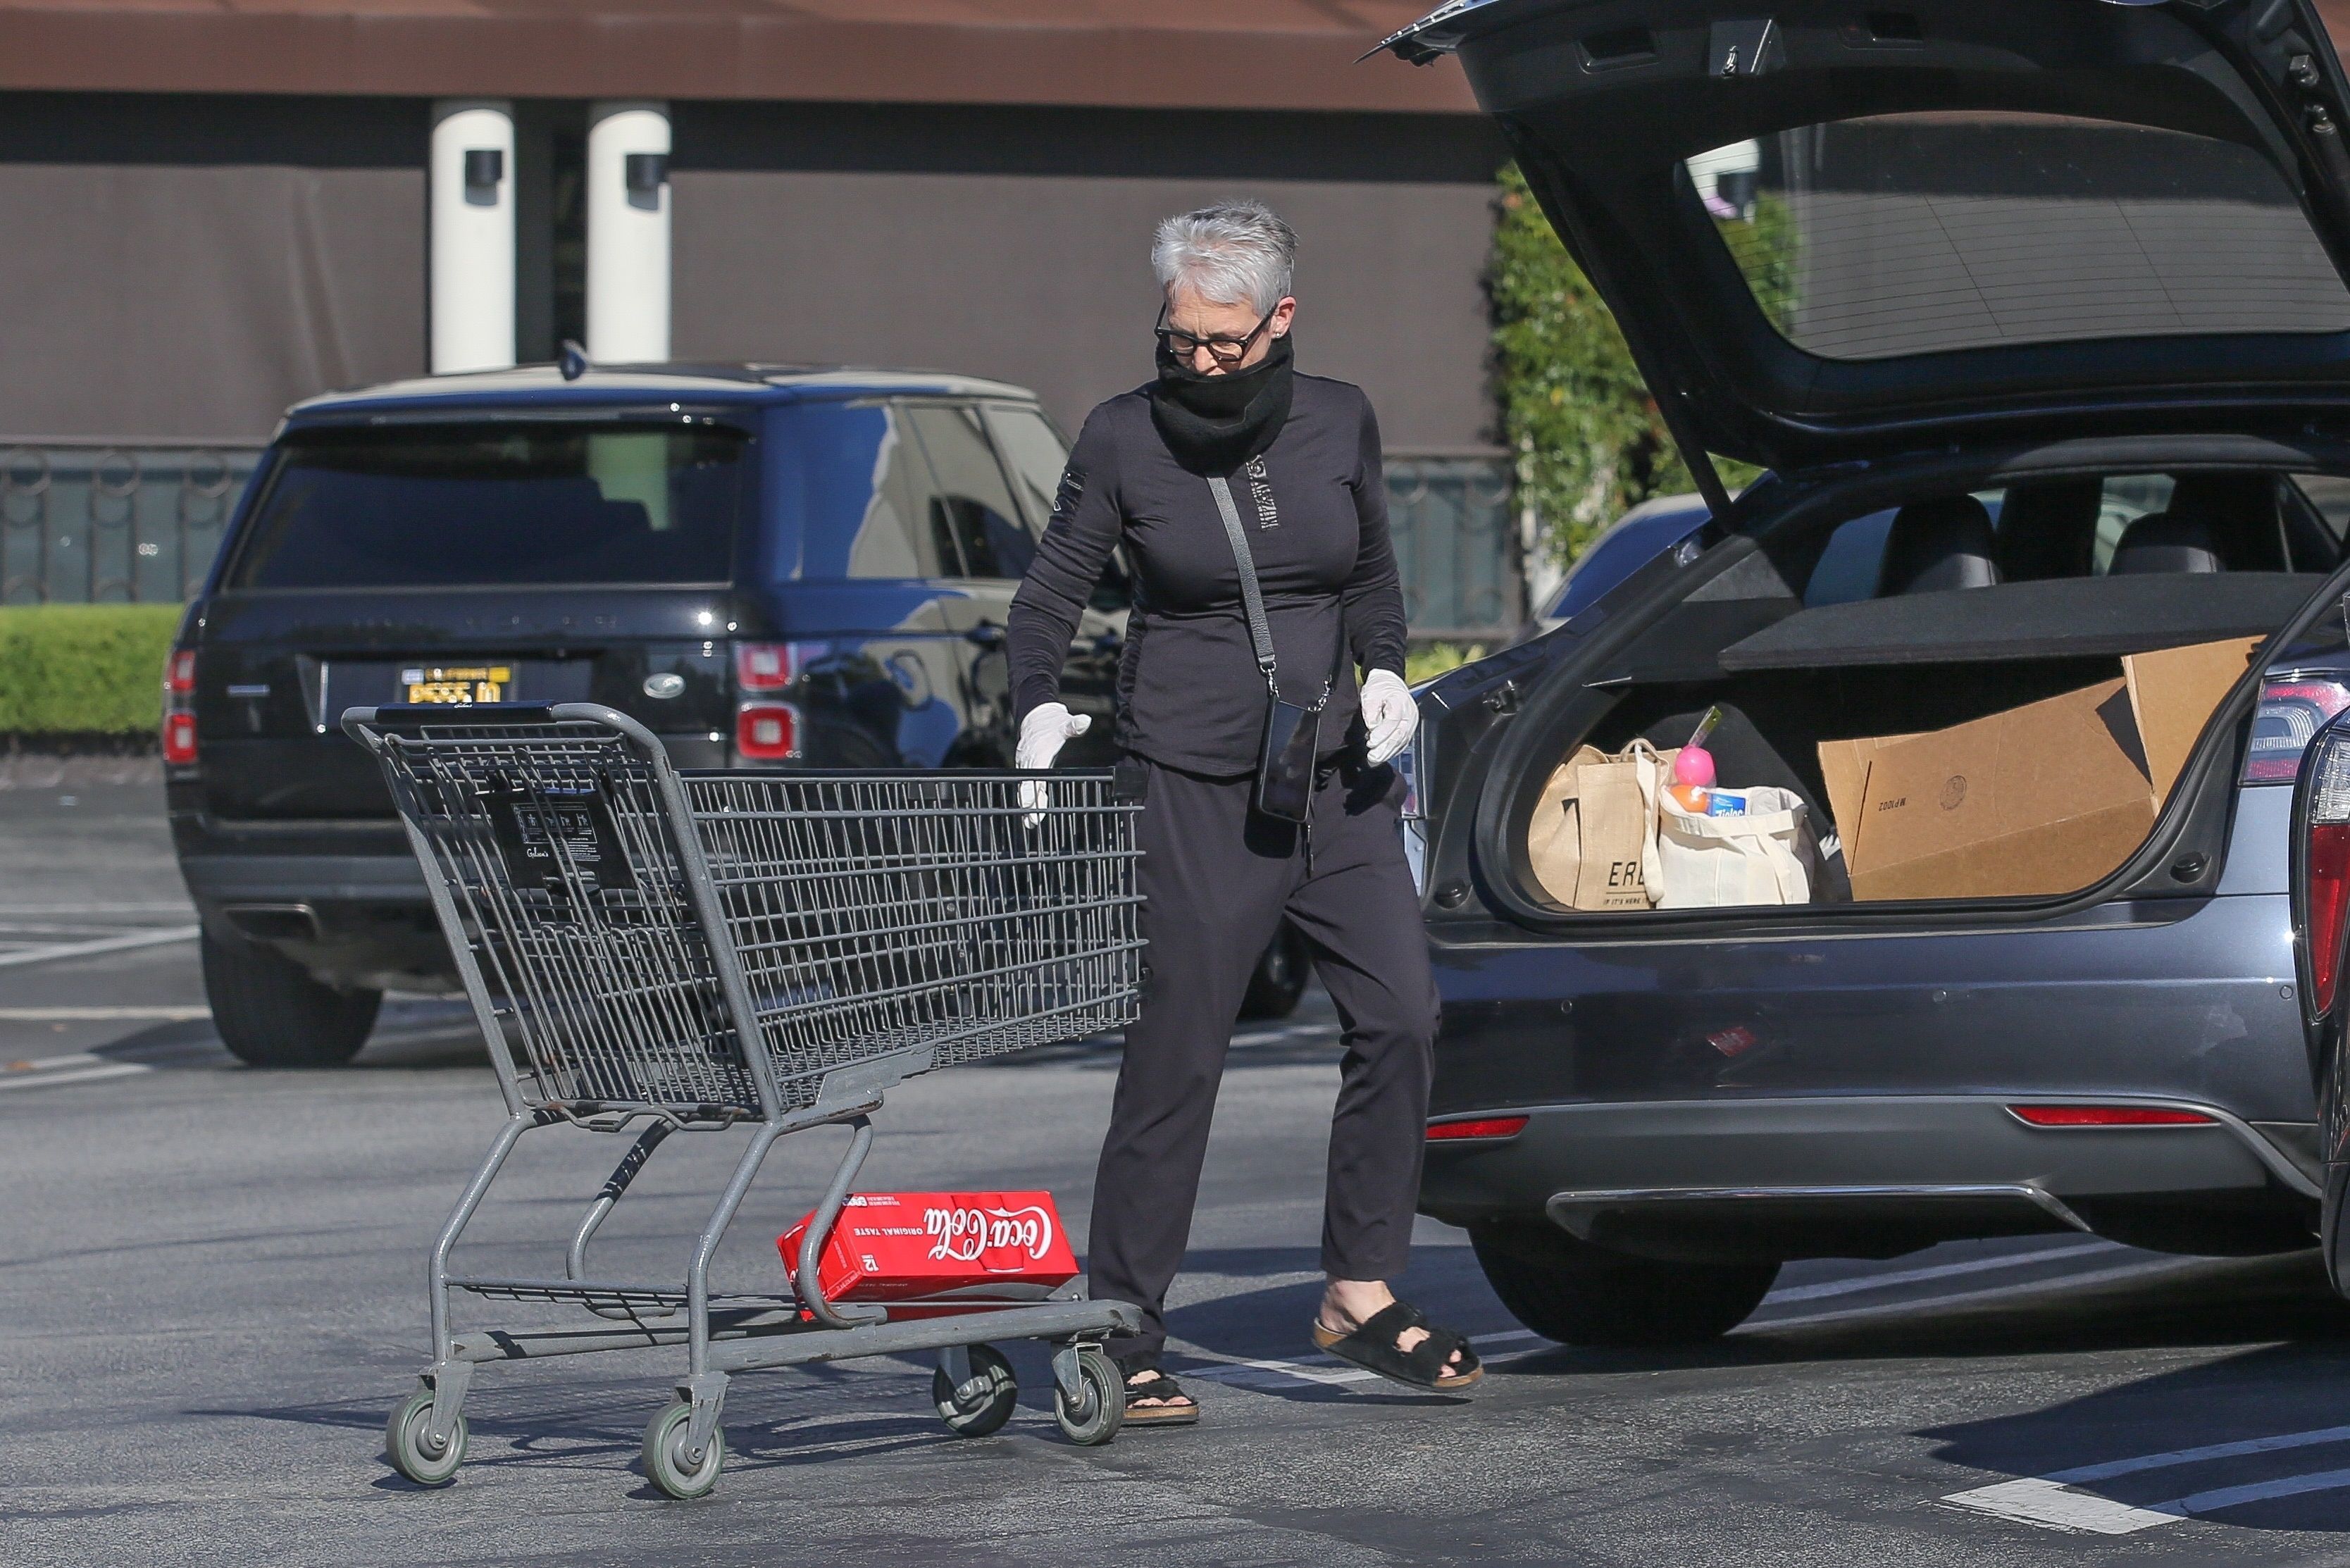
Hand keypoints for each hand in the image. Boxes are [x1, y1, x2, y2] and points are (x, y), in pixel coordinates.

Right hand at [1017, 703, 1090, 825]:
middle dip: (1029, 802)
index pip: (1035, 772)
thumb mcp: (1063, 723)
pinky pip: (1027, 786)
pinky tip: (1032, 813)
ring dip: (1028, 805)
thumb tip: (1084, 721)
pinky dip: (1029, 799)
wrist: (1035, 718)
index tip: (1032, 802)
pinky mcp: (1028, 770)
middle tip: (1032, 820)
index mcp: (1037, 751)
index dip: (1033, 787)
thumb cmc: (1051, 723)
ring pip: (1025, 788)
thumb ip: (1073, 725)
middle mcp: (1029, 761)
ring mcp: (1027, 767)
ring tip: (1030, 823)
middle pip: (1027, 785)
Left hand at [1360, 669, 1417, 766]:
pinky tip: (1383, 756)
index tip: (1370, 742)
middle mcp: (1410, 713)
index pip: (1393, 721)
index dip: (1382, 734)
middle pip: (1399, 734)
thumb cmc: (1379, 688)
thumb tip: (1372, 729)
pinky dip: (1392, 751)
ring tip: (1375, 759)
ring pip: (1402, 741)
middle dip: (1385, 748)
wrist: (1389, 682)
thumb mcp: (1370, 694)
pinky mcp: (1409, 728)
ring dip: (1388, 752)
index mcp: (1400, 702)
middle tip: (1372, 757)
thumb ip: (1371, 712)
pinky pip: (1402, 742)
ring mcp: (1412, 722)